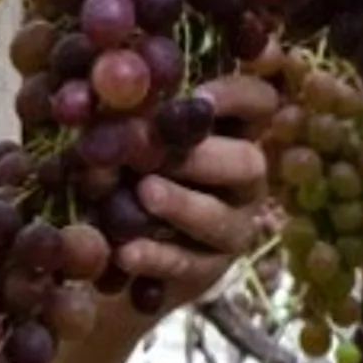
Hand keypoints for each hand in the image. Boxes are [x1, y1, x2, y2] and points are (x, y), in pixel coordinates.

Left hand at [108, 74, 278, 320]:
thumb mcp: (116, 137)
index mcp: (227, 133)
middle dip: (202, 157)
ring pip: (221, 217)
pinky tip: (125, 252)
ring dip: (182, 204)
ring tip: (144, 192)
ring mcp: (231, 226)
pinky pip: (189, 264)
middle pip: (247, 162)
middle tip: (158, 151)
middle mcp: (241, 179)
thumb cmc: (115, 168)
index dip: (238, 97)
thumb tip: (106, 92)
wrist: (105, 247)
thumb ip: (122, 116)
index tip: (199, 97)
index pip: (257, 104)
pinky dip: (156, 257)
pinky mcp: (208, 270)